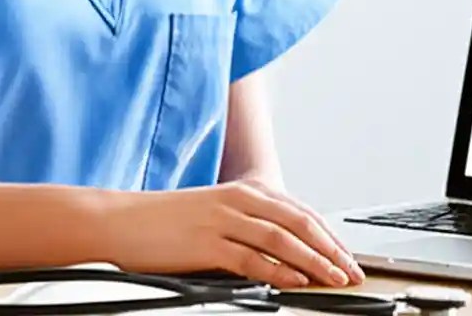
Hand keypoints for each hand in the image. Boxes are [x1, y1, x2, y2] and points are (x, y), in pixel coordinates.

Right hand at [109, 178, 364, 287]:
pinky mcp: (206, 243)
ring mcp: (223, 220)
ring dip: (313, 260)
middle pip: (299, 223)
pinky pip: (250, 258)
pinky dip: (277, 270)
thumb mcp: (215, 213)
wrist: (119, 220)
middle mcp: (238, 200)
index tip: (348, 256)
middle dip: (331, 249)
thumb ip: (249, 226)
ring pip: (281, 238)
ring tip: (333, 279)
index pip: (301, 212)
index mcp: (244, 191)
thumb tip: (285, 251)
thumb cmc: (165, 222)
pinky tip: (294, 281)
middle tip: (352, 271)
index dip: (329, 235)